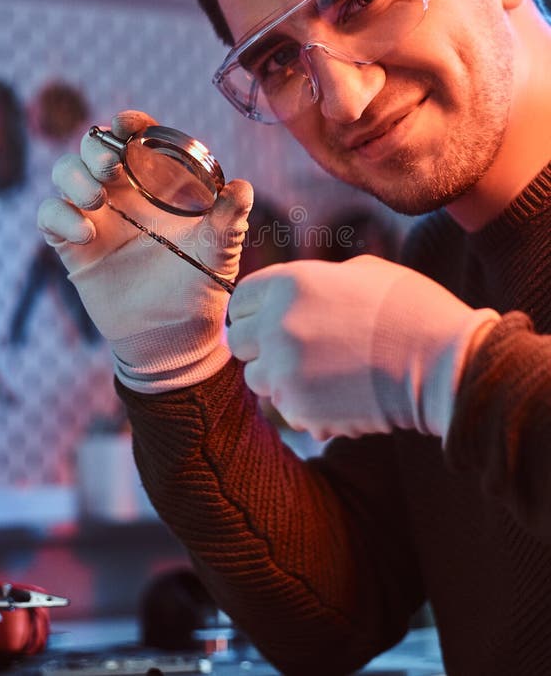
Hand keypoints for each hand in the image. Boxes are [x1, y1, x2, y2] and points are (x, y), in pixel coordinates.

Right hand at [37, 110, 252, 392]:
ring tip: (96, 200)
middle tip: (109, 166)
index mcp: (157, 183)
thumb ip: (230, 219)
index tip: (129, 124)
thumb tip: (243, 187)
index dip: (130, 123)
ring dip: (72, 176)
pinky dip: (58, 215)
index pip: (137, 137)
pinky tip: (85, 235)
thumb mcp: (220, 251)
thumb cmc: (201, 286)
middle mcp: (123, 193)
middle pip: (91, 147)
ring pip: (64, 173)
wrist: (174, 336)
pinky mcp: (73, 246)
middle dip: (93, 147)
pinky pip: (48, 215)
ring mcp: (95, 217)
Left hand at [227, 255, 498, 439]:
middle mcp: (277, 325)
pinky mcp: (300, 410)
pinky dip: (304, 406)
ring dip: (279, 378)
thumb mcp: (362, 271)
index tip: (271, 319)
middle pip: (237, 341)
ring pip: (257, 380)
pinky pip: (284, 410)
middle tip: (294, 349)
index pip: (240, 298)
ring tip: (321, 373)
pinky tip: (339, 394)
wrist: (442, 364)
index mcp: (290, 284)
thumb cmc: (411, 310)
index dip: (255, 309)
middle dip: (259, 345)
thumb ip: (316, 280)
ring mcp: (285, 371)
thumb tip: (296, 294)